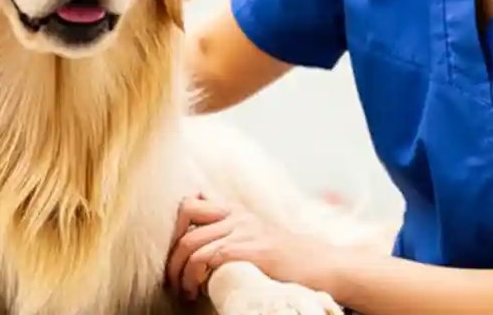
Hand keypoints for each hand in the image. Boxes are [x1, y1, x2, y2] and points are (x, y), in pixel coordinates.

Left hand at [166, 194, 340, 302]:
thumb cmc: (285, 259)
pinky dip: (195, 275)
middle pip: (184, 215)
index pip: (190, 202)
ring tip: (185, 289)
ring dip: (179, 270)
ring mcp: (243, 230)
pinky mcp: (249, 250)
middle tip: (173, 278)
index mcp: (235, 210)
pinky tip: (198, 290)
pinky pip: (207, 257)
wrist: (321, 266)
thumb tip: (196, 241)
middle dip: (172, 252)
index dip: (174, 227)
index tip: (175, 255)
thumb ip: (229, 231)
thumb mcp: (253, 235)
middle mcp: (237, 215)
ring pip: (191, 242)